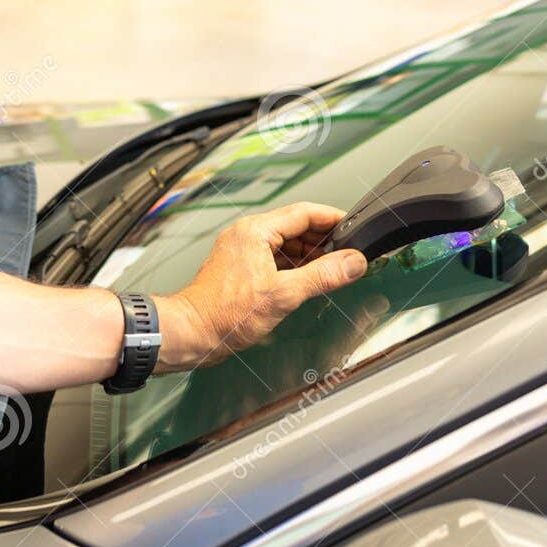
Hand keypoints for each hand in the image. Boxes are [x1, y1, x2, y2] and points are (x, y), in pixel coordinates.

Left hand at [155, 203, 368, 372]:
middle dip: (323, 240)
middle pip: (295, 227)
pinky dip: (293, 266)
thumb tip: (352, 263)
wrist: (192, 333)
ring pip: (285, 244)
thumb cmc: (223, 314)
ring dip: (309, 255)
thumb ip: (322, 276)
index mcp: (255, 231)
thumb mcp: (283, 294)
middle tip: (347, 254)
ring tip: (330, 270)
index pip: (304, 213)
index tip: (354, 228)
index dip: (333, 219)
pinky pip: (273, 258)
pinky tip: (305, 281)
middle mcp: (247, 235)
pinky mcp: (240, 268)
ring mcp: (242, 251)